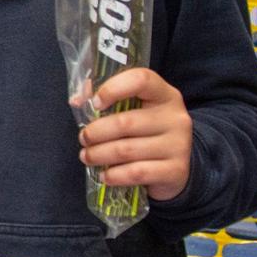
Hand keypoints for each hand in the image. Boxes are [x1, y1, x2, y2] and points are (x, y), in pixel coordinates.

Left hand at [79, 68, 193, 202]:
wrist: (175, 166)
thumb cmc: (145, 132)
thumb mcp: (133, 110)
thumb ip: (106, 99)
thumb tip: (77, 100)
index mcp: (164, 95)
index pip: (141, 80)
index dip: (113, 89)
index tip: (95, 103)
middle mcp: (175, 117)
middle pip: (125, 123)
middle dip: (95, 133)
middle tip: (83, 138)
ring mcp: (179, 145)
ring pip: (127, 150)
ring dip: (99, 155)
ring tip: (87, 156)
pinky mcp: (176, 170)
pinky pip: (137, 173)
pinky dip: (114, 175)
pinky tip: (105, 175)